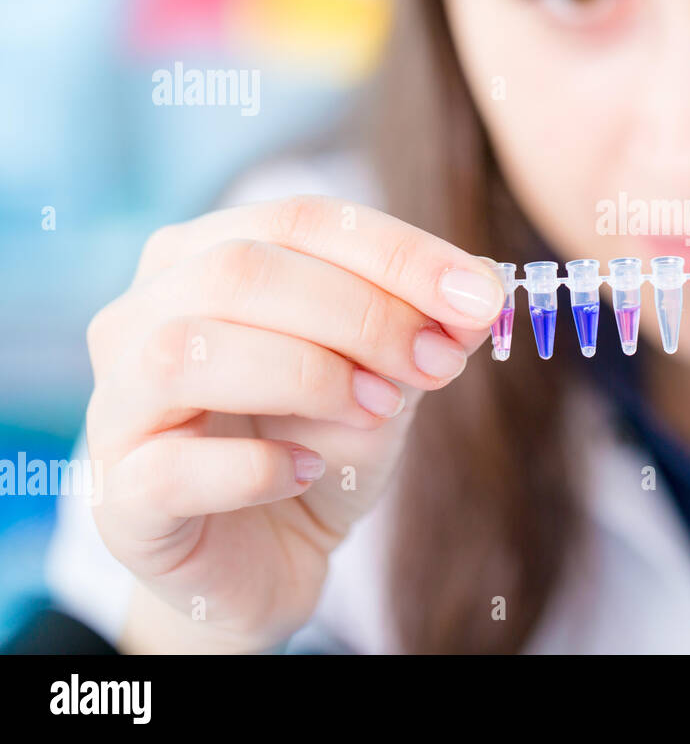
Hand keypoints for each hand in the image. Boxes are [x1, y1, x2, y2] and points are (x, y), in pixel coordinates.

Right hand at [85, 195, 503, 651]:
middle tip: (437, 364)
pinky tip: (306, 470)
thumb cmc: (318, 444)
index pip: (300, 220)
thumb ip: (425, 327)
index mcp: (204, 258)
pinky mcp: (119, 498)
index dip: (399, 254)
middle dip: (361, 314)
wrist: (271, 557)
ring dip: (308, 375)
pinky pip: (172, 468)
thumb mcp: (388, 375)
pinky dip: (256, 467)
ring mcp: (116, 404)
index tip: (480, 298)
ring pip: (186, 351)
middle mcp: (141, 315)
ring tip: (378, 410)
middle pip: (241, 271)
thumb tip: (484, 287)